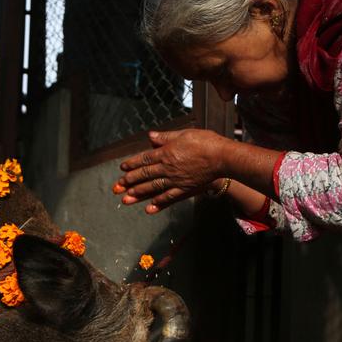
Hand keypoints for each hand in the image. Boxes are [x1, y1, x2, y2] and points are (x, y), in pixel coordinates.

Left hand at [113, 129, 229, 213]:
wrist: (222, 157)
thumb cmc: (205, 142)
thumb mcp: (184, 134)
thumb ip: (166, 137)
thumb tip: (151, 137)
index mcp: (166, 153)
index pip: (145, 158)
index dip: (132, 163)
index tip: (122, 168)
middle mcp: (168, 168)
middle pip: (145, 174)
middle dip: (130, 180)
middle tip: (118, 186)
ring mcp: (176, 180)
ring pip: (153, 187)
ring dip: (139, 193)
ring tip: (127, 198)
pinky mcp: (185, 188)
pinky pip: (169, 197)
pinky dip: (158, 203)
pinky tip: (149, 208)